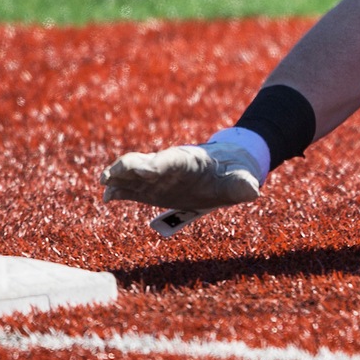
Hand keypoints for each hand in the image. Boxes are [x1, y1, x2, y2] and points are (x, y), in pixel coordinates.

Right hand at [101, 142, 262, 211]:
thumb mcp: (241, 179)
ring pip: (132, 175)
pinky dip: (119, 191)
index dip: (157, 164)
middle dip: (128, 168)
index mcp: (189, 161)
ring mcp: (157, 177)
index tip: (145, 169)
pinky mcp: (150, 189)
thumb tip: (253, 190)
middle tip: (110, 176)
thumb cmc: (233, 173)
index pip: (170, 161)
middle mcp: (168, 166)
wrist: (226, 169)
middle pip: (145, 163)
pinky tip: (107, 197)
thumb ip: (243, 184)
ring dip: (117, 179)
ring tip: (105, 187)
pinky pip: (131, 188)